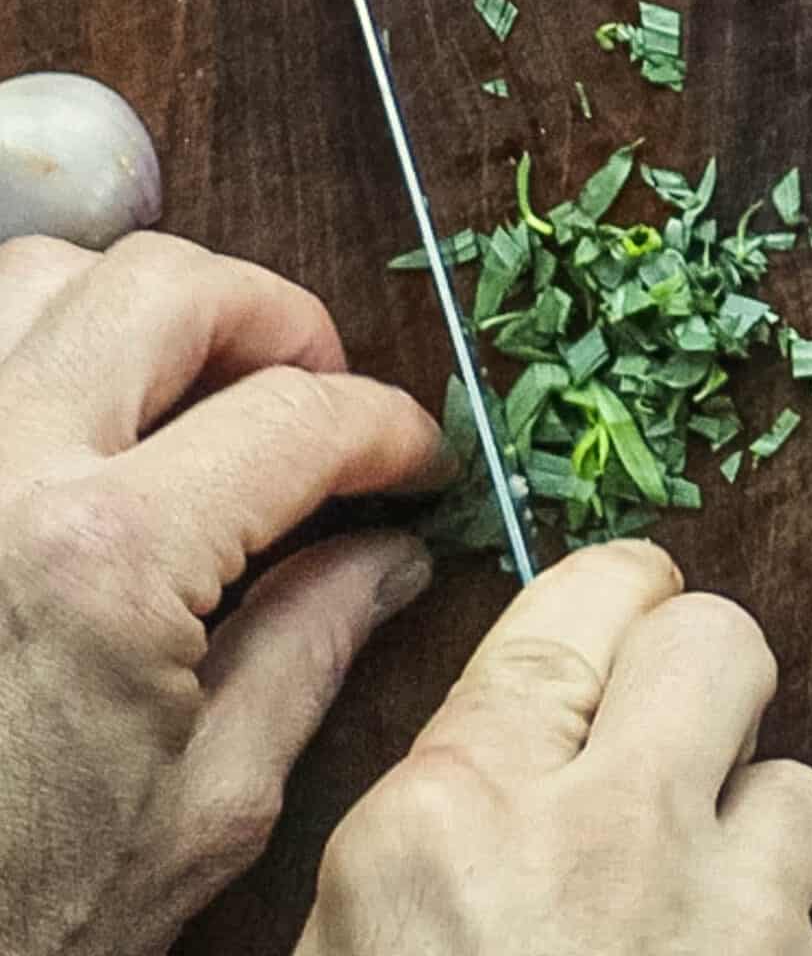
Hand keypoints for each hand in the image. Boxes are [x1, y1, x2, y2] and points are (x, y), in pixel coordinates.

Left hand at [0, 232, 449, 955]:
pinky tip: (95, 409)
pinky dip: (50, 334)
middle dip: (280, 318)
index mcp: (102, 561)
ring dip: (150, 309)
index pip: (295, 418)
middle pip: (169, 287)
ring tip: (201, 384)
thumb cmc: (19, 905)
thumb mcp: (208, 801)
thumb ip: (315, 644)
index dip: (387, 424)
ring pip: (48, 274)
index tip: (416, 452)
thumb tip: (393, 551)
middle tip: (319, 389)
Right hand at [296, 540, 811, 955]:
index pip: (575, 605)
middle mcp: (602, 843)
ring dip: (756, 831)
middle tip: (674, 729)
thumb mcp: (357, 937)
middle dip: (700, 668)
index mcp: (456, 813)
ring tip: (701, 899)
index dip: (618, 590)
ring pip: (799, 789)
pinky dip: (774, 941)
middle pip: (713, 640)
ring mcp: (726, 925)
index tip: (630, 599)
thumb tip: (507, 735)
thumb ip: (440, 813)